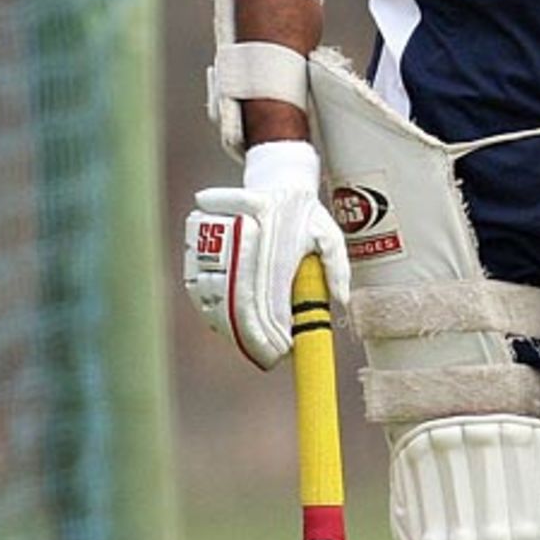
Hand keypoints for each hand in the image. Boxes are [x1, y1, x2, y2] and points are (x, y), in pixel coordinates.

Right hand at [183, 140, 349, 368]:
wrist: (274, 181)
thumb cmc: (306, 214)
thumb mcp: (329, 234)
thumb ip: (337, 267)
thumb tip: (341, 300)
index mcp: (275, 247)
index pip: (267, 301)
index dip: (269, 332)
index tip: (279, 353)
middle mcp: (244, 247)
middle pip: (238, 305)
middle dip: (250, 338)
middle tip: (266, 358)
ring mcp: (218, 245)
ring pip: (214, 298)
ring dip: (229, 328)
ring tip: (249, 348)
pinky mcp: (201, 244)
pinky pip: (198, 285)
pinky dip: (210, 310)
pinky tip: (226, 328)